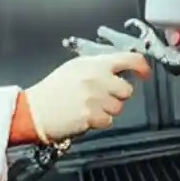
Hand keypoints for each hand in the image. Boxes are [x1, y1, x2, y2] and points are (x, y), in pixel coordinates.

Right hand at [24, 53, 151, 143]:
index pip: (129, 59)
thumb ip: (99, 66)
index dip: (142, 67)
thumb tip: (120, 68)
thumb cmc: (53, 90)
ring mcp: (95, 97)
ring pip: (118, 107)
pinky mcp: (91, 116)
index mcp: (94, 63)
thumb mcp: (75, 68)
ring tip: (89, 107)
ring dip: (107, 110)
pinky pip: (108, 121)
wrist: (34, 109)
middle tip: (100, 97)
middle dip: (117, 96)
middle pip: (127, 90)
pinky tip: (85, 116)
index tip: (145, 74)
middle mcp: (97, 78)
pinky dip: (99, 121)